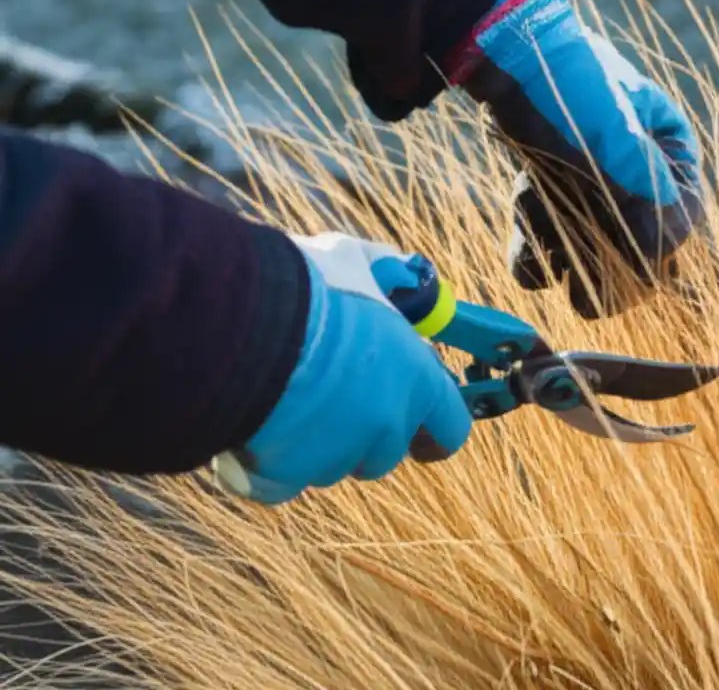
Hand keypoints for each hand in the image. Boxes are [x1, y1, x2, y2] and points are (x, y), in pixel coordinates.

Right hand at [212, 233, 471, 505]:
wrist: (238, 320)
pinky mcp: (285, 475)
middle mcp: (385, 425)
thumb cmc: (304, 286)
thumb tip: (397, 273)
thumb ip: (385, 276)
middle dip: (362, 433)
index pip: (451, 427)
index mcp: (416, 380)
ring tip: (280, 396)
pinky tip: (249, 429)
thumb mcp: (356, 263)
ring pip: (330, 465)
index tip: (422, 429)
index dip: (435, 429)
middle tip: (329, 395)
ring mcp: (335, 456)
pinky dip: (264, 466)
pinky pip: (279, 483)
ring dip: (312, 444)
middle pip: (384, 451)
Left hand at [452, 0, 705, 317]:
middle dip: (610, 275)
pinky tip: (525, 243)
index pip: (683, 218)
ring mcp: (590, 197)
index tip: (640, 264)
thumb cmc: (572, 86)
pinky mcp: (549, 205)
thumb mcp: (617, 129)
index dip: (663, 249)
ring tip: (539, 228)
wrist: (507, 59)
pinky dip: (534, 256)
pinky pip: (548, 253)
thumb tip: (664, 246)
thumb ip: (645, 185)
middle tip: (590, 300)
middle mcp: (634, 183)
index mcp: (668, 156)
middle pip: (639, 252)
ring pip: (589, 258)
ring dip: (565, 259)